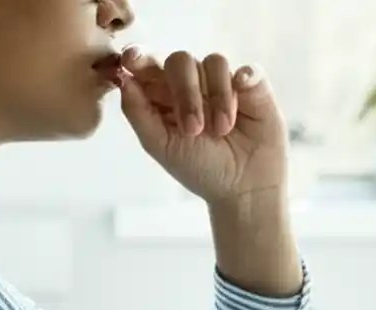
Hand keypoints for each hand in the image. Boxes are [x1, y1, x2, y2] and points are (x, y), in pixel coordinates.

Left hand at [117, 48, 287, 204]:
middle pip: (180, 60)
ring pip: (214, 62)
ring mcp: (223, 83)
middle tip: (194, 129)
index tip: (131, 60)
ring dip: (218, 97)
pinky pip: (247, 70)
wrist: (245, 188)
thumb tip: (123, 76)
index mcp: (164, 95)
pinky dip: (245, 80)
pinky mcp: (253, 87)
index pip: (147, 63)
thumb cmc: (201, 168)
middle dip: (185, 91)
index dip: (138, 55)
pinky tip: (243, 99)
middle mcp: (193, 83)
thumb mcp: (161, 146)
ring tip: (222, 130)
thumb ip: (137, 112)